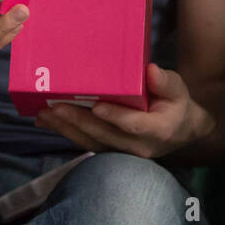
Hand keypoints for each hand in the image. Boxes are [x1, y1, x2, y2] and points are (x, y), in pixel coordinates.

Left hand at [34, 65, 201, 159]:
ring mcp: (123, 154)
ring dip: (66, 129)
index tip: (97, 106)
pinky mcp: (110, 153)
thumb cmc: (177, 105)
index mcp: (158, 130)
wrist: (179, 133)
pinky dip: (66, 133)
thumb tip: (151, 71)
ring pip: (92, 142)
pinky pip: (86, 144)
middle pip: (105, 135)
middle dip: (79, 121)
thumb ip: (166, 82)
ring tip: (44, 114)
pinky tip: (47, 122)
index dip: (116, 116)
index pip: (135, 125)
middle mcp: (139, 147)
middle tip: (55, 107)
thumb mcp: (179, 90)